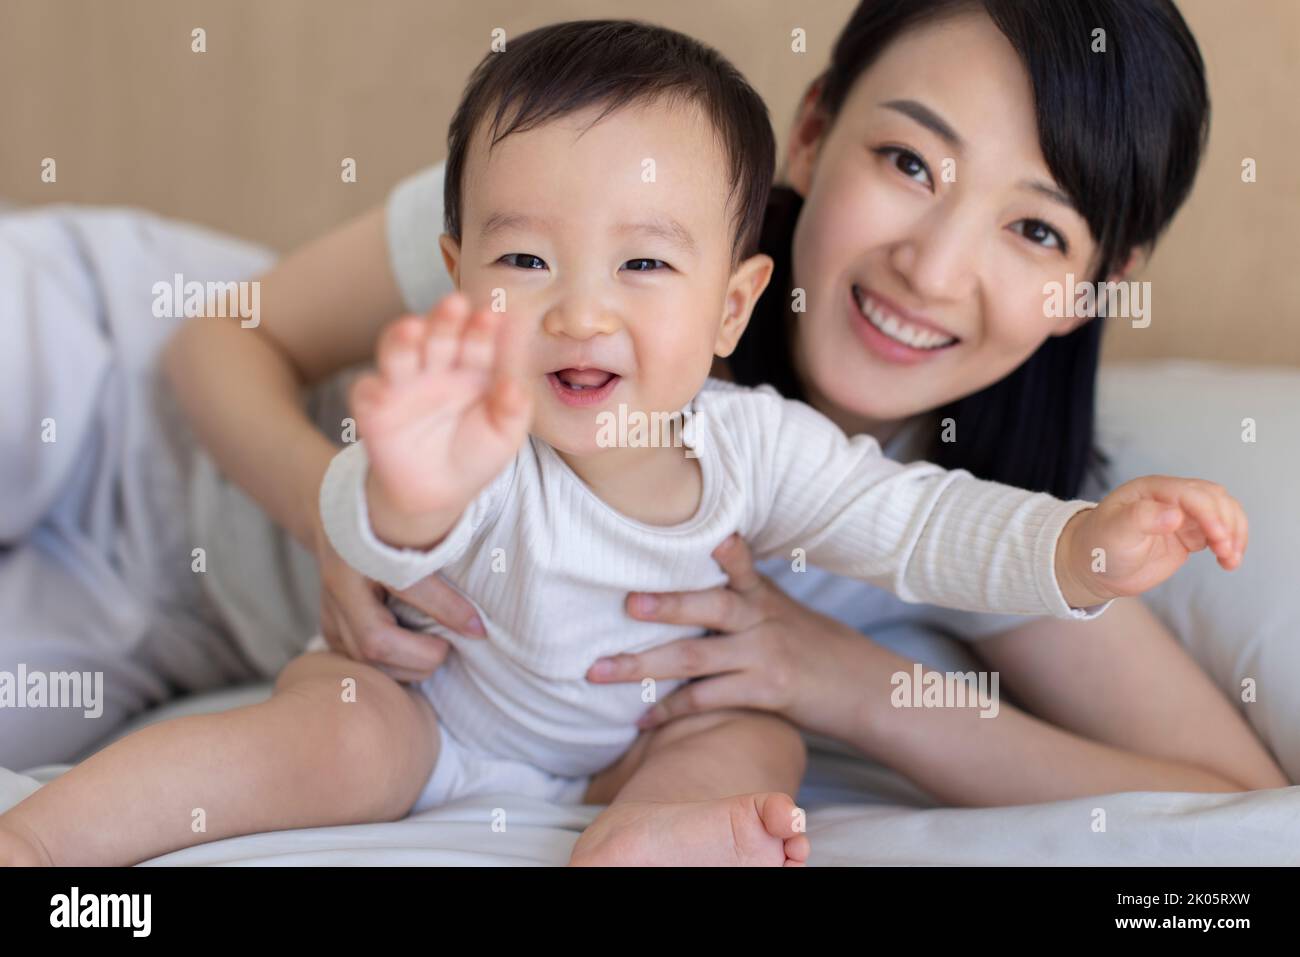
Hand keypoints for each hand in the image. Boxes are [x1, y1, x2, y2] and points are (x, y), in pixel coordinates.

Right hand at [312, 514, 486, 681]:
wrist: (344, 511)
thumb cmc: (393, 517)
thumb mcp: (417, 523)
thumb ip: (444, 544)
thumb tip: (487, 578)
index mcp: (364, 548)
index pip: (407, 586)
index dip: (447, 610)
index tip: (478, 628)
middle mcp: (340, 581)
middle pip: (375, 642)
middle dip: (420, 655)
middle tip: (448, 646)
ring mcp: (328, 606)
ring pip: (362, 658)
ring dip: (406, 667)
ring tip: (433, 652)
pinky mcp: (328, 624)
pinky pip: (354, 659)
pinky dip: (388, 667)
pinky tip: (410, 659)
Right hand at [350, 292, 531, 520]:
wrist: (439, 492)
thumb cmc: (477, 454)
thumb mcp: (505, 435)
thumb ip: (513, 409)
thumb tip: (515, 386)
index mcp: (472, 367)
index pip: (477, 341)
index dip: (482, 329)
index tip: (494, 316)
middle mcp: (436, 367)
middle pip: (438, 336)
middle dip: (445, 320)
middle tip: (456, 304)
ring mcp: (403, 384)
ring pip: (399, 351)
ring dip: (403, 338)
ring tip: (412, 328)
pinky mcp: (375, 408)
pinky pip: (367, 392)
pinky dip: (372, 387)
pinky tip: (383, 389)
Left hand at [585, 534, 864, 734]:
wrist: (862, 689)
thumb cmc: (813, 648)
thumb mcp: (784, 610)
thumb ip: (743, 595)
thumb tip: (696, 574)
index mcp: (762, 594)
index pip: (738, 562)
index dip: (722, 546)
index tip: (704, 531)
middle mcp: (762, 618)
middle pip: (708, 605)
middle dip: (664, 604)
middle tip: (626, 603)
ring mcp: (765, 655)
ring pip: (696, 657)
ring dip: (643, 665)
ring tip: (600, 670)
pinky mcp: (767, 692)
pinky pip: (709, 699)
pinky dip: (671, 709)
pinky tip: (642, 718)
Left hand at [1057, 476, 1247, 606]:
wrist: (1095, 568)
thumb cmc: (1099, 546)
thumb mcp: (1114, 532)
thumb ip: (1141, 519)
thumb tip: (1176, 515)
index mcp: (1151, 489)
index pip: (1191, 492)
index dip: (1210, 513)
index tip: (1217, 538)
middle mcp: (1170, 497)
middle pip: (1215, 499)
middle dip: (1226, 523)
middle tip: (1224, 552)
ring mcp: (1183, 515)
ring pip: (1224, 513)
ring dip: (1235, 533)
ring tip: (1230, 560)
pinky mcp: (1190, 534)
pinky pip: (1221, 532)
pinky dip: (1232, 544)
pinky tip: (1229, 562)